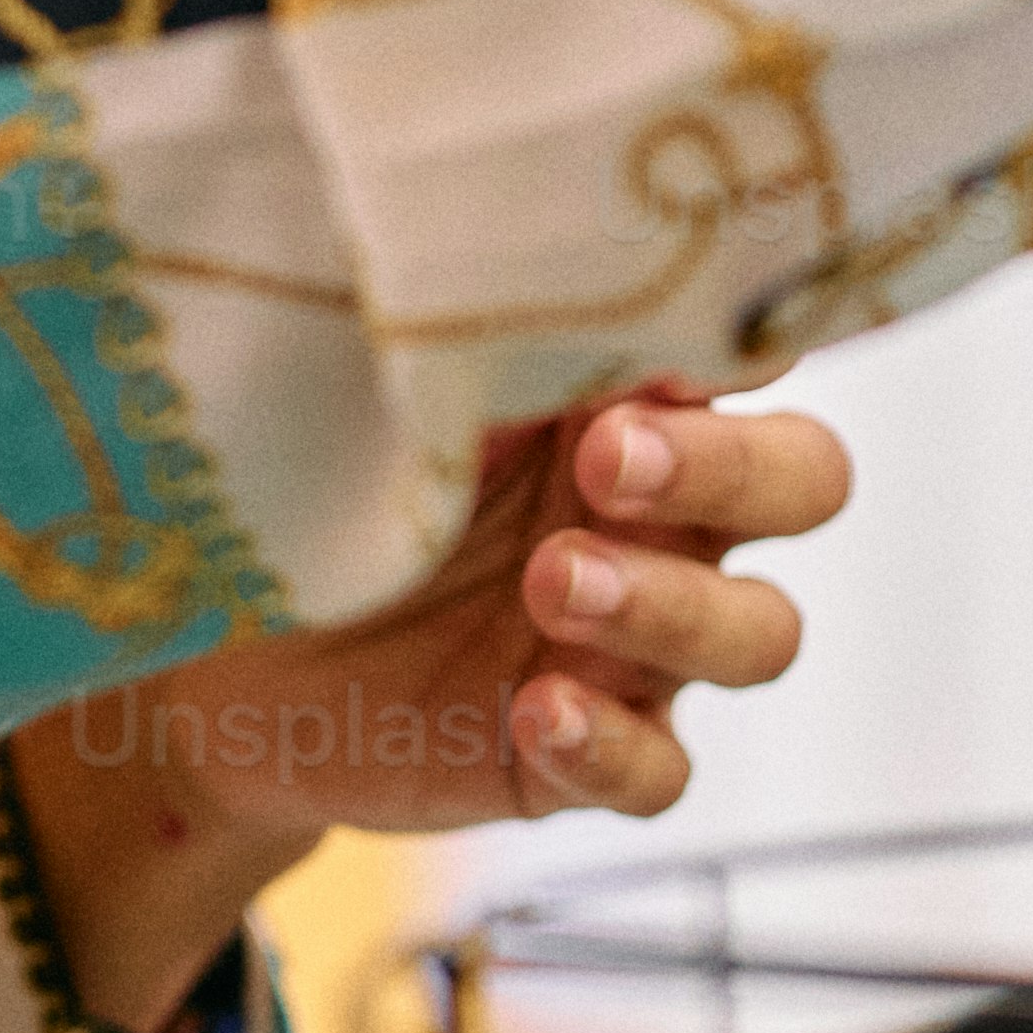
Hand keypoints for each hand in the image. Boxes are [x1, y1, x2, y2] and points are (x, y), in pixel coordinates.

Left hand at [0, 380, 854, 1032]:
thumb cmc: (326, 478)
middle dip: (731, 467)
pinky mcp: (580, 756)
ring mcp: (635, 643)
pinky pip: (660, 771)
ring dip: (671, 606)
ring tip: (552, 583)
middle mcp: (662, 516)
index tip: (671, 336)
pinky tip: (539, 708)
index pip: (757, 348)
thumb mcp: (389, 389)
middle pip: (803, 480)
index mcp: (629, 397)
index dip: (751, 335)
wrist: (229, 646)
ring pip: (759, 632)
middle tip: (609, 460)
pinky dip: (612, 744)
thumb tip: (524, 261)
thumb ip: (474, 340)